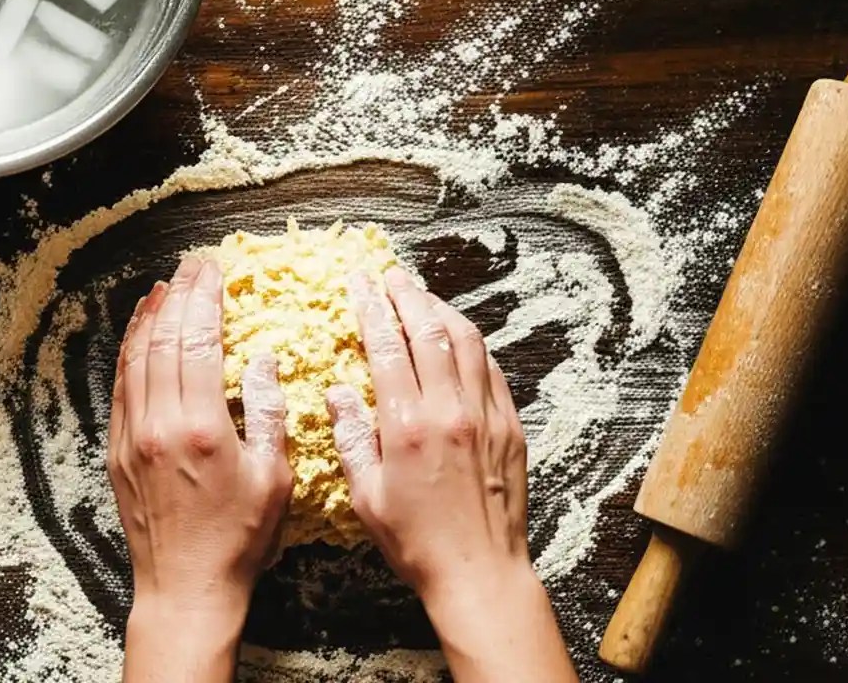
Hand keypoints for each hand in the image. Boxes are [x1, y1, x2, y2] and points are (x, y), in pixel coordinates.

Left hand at [107, 256, 292, 682]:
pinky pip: (121, 389)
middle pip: (165, 342)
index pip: (200, 343)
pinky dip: (129, 355)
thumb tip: (265, 362)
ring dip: (150, 319)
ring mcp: (133, 438)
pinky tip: (139, 337)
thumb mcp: (276, 476)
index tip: (214, 271)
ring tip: (163, 288)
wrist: (188, 586)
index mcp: (203, 428)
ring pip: (135, 360)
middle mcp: (160, 426)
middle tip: (192, 267)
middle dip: (180, 297)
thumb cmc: (240, 538)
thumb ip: (270, 413)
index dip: (206, 300)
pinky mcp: (118, 453)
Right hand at [330, 266, 577, 682]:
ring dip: (443, 310)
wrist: (480, 572)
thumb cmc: (416, 543)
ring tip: (423, 295)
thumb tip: (337, 393)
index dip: (371, 307)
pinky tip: (460, 338)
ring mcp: (485, 416)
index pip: (386, 346)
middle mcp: (449, 411)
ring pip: (466, 342)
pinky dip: (473, 345)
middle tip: (391, 275)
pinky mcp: (510, 428)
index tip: (360, 282)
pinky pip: (491, 370)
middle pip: (429, 330)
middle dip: (407, 295)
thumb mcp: (366, 496)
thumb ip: (351, 438)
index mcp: (407, 426)